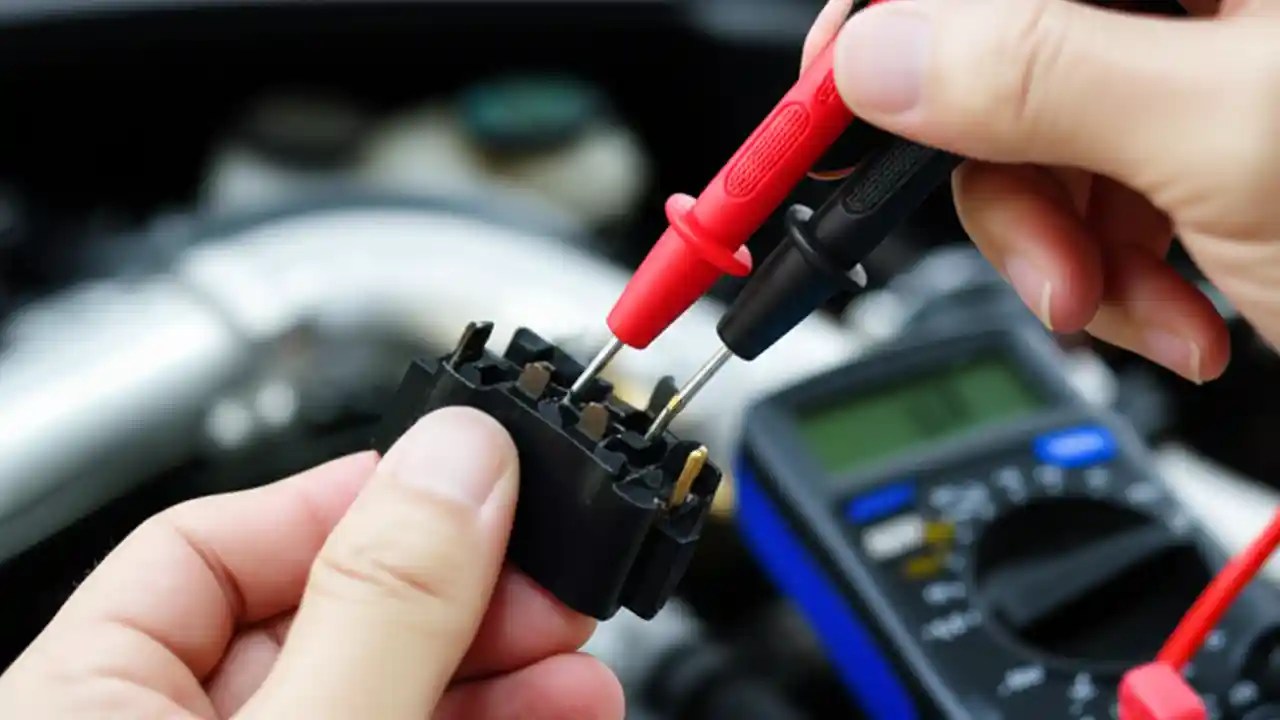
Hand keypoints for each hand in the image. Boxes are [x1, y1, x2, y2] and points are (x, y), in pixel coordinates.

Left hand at [0, 407, 623, 718]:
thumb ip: (376, 609)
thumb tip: (456, 463)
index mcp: (78, 707)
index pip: (202, 544)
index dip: (347, 500)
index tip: (462, 485)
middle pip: (325, 617)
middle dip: (463, 591)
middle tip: (554, 574)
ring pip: (390, 689)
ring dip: (505, 665)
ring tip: (582, 652)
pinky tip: (562, 707)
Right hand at [808, 0, 1279, 381]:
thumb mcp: (1224, 136)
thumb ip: (1039, 77)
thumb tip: (879, 59)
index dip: (885, 30)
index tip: (821, 118)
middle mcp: (1185, 10)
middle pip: (997, 77)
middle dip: (1014, 201)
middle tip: (1050, 273)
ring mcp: (1189, 83)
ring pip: (1037, 160)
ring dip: (1066, 262)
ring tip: (1141, 314)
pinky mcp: (1194, 158)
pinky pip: (1094, 208)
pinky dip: (1117, 283)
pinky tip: (1179, 319)